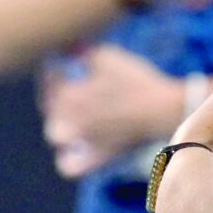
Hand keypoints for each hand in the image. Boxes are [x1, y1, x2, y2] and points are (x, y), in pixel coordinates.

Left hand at [40, 45, 191, 179]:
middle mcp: (70, 121)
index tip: (66, 65)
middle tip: (71, 88)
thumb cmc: (136, 81)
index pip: (50, 81)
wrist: (163, 110)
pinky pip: (69, 167)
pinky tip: (77, 147)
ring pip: (55, 135)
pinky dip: (68, 159)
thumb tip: (65, 45)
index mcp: (69, 96)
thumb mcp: (108, 57)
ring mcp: (82, 142)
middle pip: (49, 107)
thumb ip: (81, 51)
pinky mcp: (97, 156)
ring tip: (74, 115)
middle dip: (55, 96)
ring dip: (59, 123)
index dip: (55, 70)